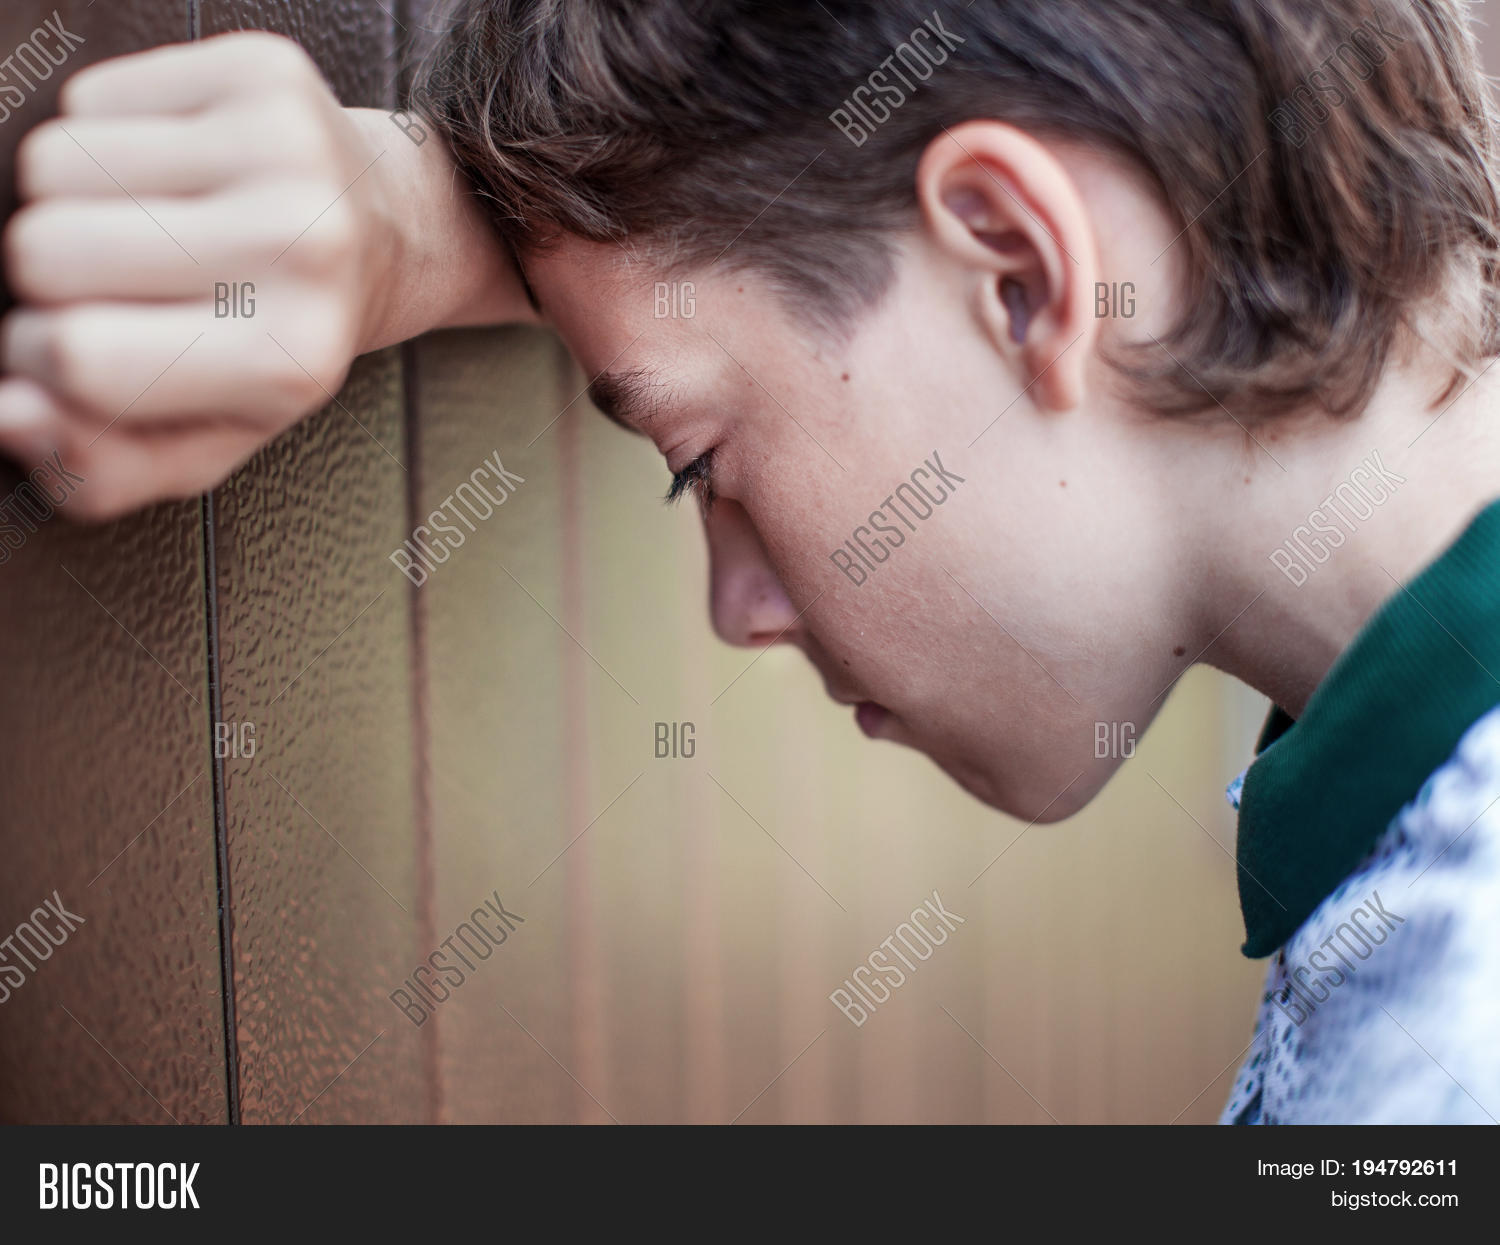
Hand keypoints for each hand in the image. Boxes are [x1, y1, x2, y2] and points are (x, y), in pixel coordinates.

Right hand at [0, 32, 406, 519]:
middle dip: (52, 276)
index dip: (40, 357)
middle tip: (129, 289)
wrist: (390, 238)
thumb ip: (102, 464)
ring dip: (73, 201)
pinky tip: (172, 175)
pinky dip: (105, 137)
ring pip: (50, 162)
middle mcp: (299, 248)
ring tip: (154, 230)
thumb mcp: (210, 440)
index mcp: (287, 357)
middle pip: (42, 248)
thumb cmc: (284, 345)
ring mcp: (285, 151)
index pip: (76, 355)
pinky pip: (87, 95)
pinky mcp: (261, 74)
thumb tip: (8, 414)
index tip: (75, 351)